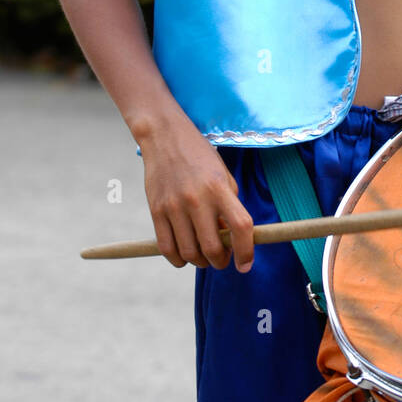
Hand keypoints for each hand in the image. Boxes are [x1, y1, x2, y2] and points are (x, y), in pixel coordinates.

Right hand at [139, 116, 254, 271]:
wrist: (165, 137)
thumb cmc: (200, 157)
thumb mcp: (223, 177)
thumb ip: (229, 208)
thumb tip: (228, 241)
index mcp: (219, 188)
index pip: (240, 227)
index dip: (246, 251)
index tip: (245, 265)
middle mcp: (197, 199)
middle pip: (212, 248)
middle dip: (220, 262)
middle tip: (222, 259)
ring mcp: (174, 206)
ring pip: (189, 253)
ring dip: (200, 262)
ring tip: (204, 255)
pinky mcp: (156, 211)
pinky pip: (167, 248)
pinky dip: (178, 259)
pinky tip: (184, 255)